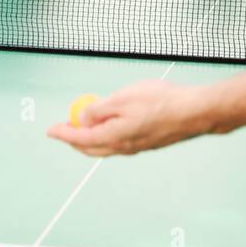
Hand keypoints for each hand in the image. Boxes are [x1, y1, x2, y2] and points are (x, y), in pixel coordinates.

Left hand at [47, 80, 213, 156]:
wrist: (195, 112)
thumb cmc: (161, 102)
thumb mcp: (122, 98)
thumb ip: (98, 109)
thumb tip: (83, 118)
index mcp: (114, 137)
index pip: (80, 138)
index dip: (63, 133)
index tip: (51, 130)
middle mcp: (124, 147)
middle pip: (91, 147)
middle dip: (74, 139)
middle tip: (64, 128)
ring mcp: (137, 147)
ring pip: (106, 146)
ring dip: (91, 137)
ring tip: (84, 122)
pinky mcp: (148, 142)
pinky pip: (120, 142)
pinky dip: (108, 134)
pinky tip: (111, 122)